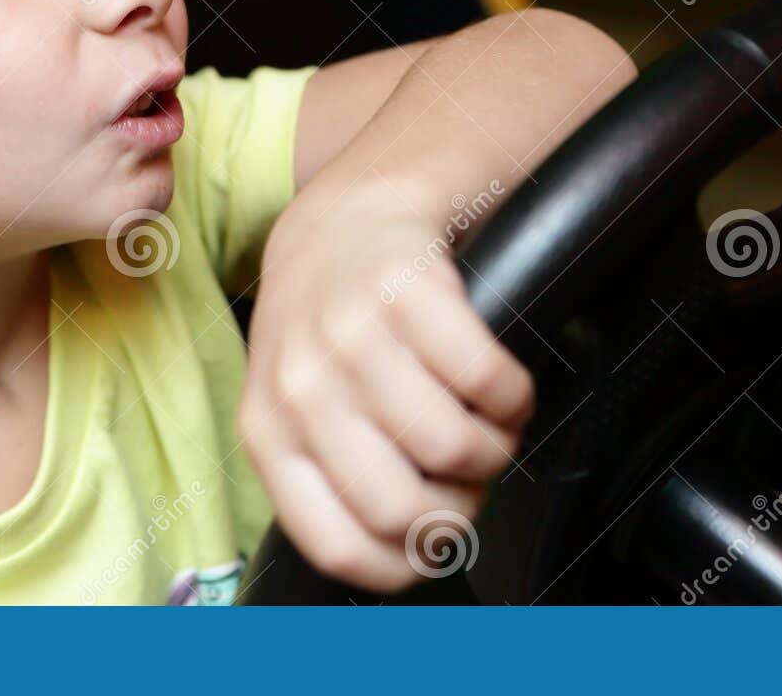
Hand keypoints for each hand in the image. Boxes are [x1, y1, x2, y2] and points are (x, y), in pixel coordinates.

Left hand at [237, 180, 535, 592]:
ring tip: (485, 425)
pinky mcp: (408, 290)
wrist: (346, 215)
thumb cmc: (331, 322)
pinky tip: (498, 384)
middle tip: (467, 479)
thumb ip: (326, 474)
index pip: (337, 544)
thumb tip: (391, 558)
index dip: (404, 565)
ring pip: (452, 448)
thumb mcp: (297, 404)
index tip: (432, 549)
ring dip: (493, 449)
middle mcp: (301, 385)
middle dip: (457, 509)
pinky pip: (488, 381)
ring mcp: (352, 334)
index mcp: (269, 430)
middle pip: (403, 508)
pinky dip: (512, 396)